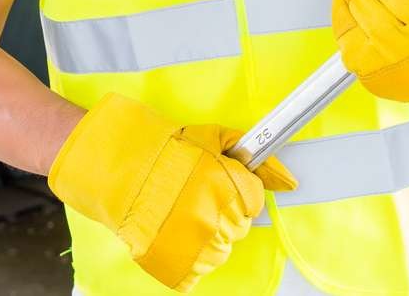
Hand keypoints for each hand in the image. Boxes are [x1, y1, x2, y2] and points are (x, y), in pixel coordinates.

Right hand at [48, 93, 296, 291]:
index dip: (238, 190)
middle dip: (224, 210)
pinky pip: (203, 268)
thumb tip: (288, 180)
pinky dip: (193, 255)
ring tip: (185, 214)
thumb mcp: (211, 139)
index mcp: (227, 185)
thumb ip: (253, 156)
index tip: (219, 184)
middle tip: (197, 196)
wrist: (120, 174)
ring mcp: (200, 245)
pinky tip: (178, 234)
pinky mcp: (183, 266)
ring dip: (210, 233)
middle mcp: (217, 217)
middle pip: (240, 224)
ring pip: (224, 248)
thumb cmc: (164, 154)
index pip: (254, 199)